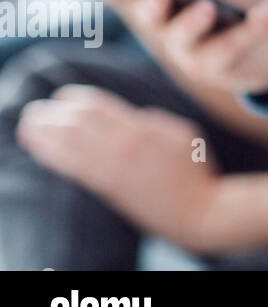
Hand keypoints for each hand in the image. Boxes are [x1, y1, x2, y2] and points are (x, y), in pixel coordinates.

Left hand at [16, 84, 222, 250]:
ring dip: (44, 130)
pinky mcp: (108, 187)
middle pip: (78, 121)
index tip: (62, 97)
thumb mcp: (182, 134)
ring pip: (69, 141)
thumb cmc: (195, 171)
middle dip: (53, 113)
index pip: (99, 105)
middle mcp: (125, 144)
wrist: (199, 210)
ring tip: (29, 124)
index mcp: (144, 127)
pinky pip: (71, 165)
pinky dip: (49, 153)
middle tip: (36, 111)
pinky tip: (37, 147)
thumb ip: (155, 121)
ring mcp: (115, 166)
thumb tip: (133, 115)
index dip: (76, 98)